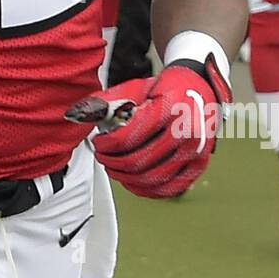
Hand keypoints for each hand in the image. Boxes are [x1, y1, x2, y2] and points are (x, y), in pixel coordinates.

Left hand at [65, 56, 230, 198]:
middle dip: (112, 162)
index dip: (106, 144)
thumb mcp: (136, 87)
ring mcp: (195, 152)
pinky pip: (167, 189)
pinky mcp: (197, 166)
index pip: (128, 137)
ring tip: (113, 167)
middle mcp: (188, 133)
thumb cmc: (166, 89)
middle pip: (137, 162)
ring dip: (125, 177)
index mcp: (171, 110)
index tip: (98, 142)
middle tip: (102, 156)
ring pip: (151, 179)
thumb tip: (80, 114)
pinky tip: (132, 180)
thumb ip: (107, 101)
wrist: (199, 89)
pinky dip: (145, 189)